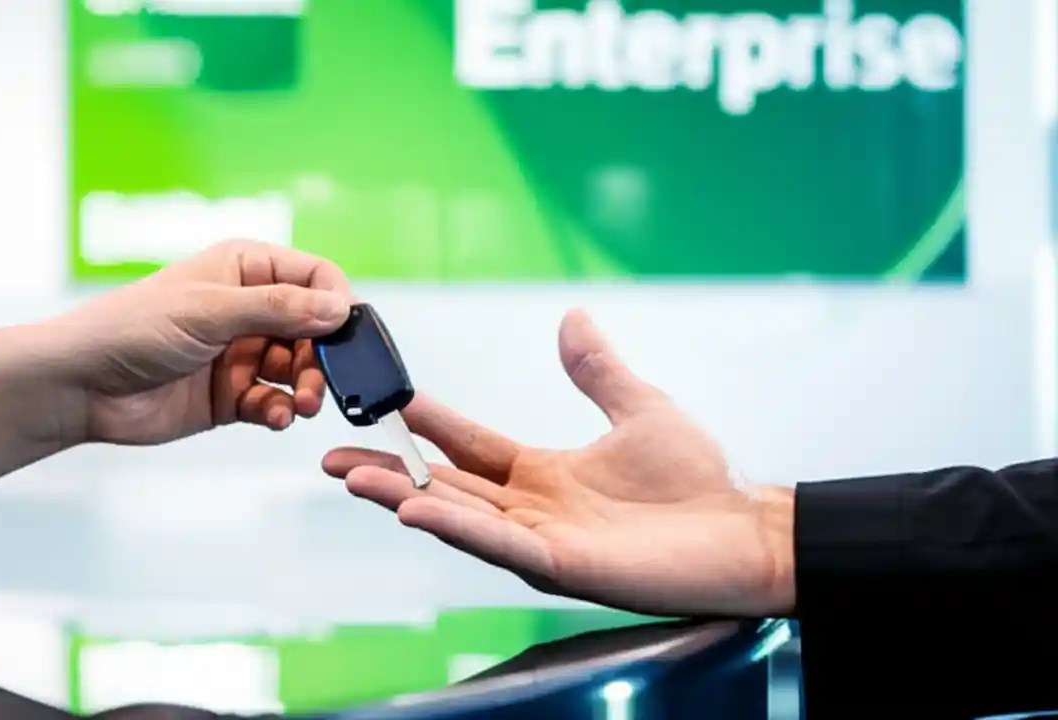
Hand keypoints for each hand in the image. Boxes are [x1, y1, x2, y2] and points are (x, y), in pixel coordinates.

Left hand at [0, 240, 352, 497]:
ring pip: (300, 369)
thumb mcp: (210, 311)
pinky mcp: (233, 395)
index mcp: (246, 268)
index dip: (337, 304)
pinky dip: (280, 411)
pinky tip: (273, 418)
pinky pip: (275, 402)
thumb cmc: (133, 329)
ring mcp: (241, 353)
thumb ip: (279, 309)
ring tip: (301, 406)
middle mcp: (249, 307)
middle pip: (315, 329)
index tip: (347, 335)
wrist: (80, 386)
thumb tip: (339, 308)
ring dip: (307, 388)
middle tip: (318, 384)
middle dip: (323, 358)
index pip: (315, 277)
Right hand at [323, 310, 795, 617]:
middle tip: (331, 454)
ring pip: (457, 516)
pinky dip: (455, 525)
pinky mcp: (562, 565)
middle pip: (443, 485)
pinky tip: (415, 507)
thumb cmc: (696, 481)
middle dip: (385, 471)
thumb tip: (572, 317)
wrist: (743, 532)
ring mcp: (541, 540)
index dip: (426, 425)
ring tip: (350, 478)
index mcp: (540, 473)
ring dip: (401, 497)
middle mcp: (529, 509)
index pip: (467, 445)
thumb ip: (597, 370)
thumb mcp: (638, 408)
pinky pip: (498, 543)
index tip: (387, 401)